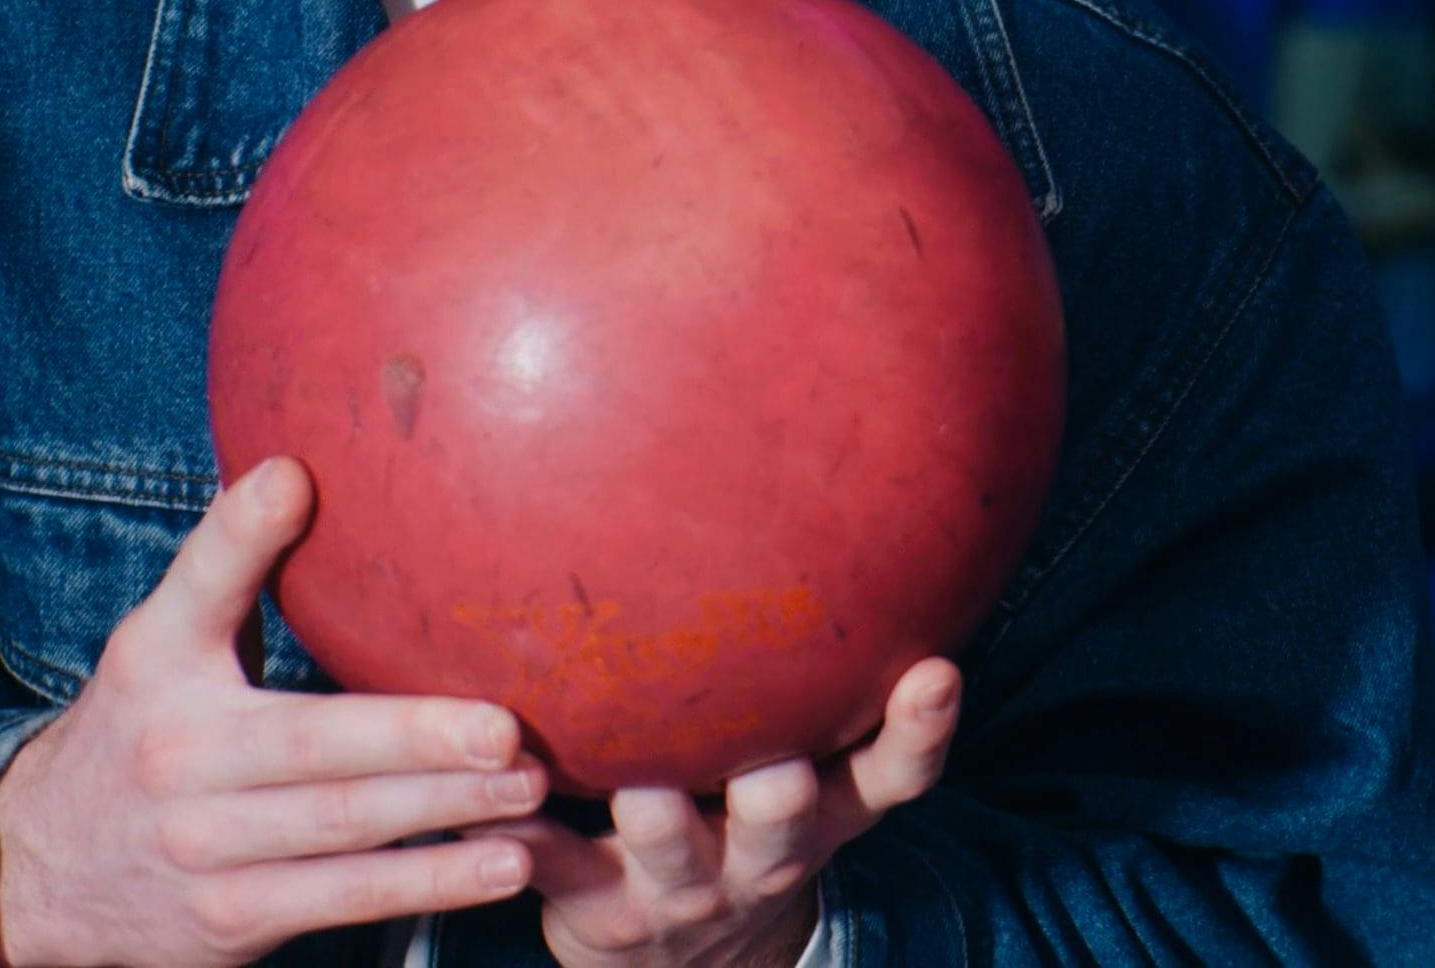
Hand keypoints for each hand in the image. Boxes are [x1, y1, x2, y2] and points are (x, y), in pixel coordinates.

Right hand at [0, 459, 544, 965]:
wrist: (39, 869)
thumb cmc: (137, 728)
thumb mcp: (158, 640)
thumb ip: (225, 561)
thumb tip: (293, 464)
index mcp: (161, 670)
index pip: (201, 591)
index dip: (241, 536)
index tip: (295, 478)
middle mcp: (180, 760)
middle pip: (311, 745)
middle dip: (415, 739)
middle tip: (507, 729)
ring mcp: (205, 849)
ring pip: (339, 829)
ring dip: (444, 817)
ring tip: (528, 793)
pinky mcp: (232, 920)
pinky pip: (342, 900)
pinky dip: (426, 885)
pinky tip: (500, 867)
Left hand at [468, 658, 963, 967]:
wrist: (678, 960)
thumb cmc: (739, 816)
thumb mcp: (803, 766)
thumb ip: (815, 676)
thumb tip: (837, 511)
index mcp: (826, 810)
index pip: (895, 774)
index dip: (922, 731)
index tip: (939, 673)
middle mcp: (765, 853)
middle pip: (786, 826)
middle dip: (780, 800)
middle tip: (778, 771)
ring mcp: (682, 887)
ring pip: (672, 851)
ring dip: (661, 823)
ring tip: (645, 791)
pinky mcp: (596, 903)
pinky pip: (556, 868)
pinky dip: (526, 842)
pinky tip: (495, 812)